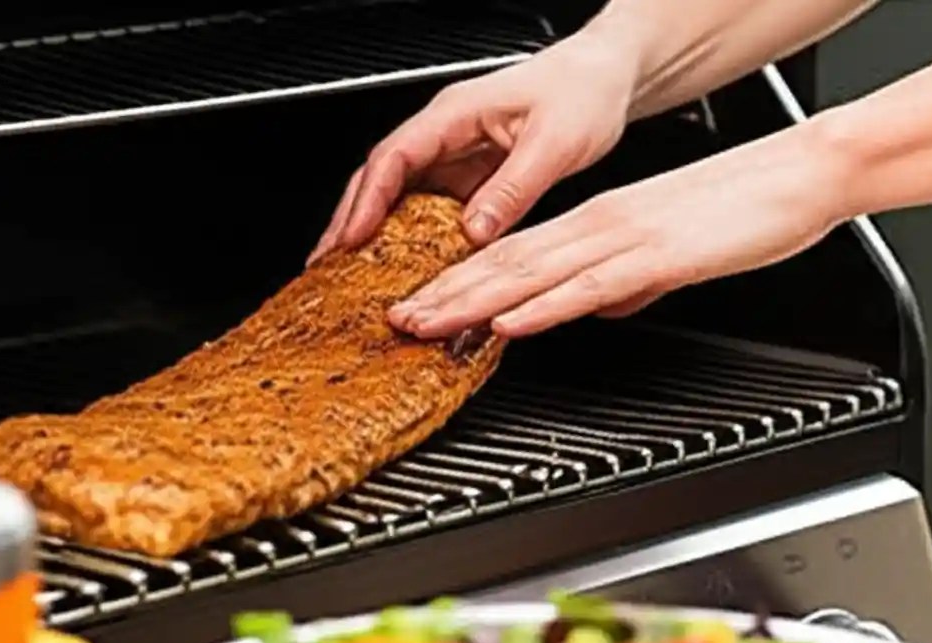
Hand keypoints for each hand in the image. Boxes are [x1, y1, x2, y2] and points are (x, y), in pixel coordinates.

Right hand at [309, 34, 637, 263]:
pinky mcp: (471, 175)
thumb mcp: (554, 144)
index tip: (352, 237)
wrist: (603, 78)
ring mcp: (455, 154)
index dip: (368, 200)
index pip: (394, 156)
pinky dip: (413, 237)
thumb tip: (476, 232)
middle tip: (327, 268)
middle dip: (350, 222)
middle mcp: (447, 133)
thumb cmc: (582, 92)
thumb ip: (514, 189)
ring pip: (401, 196)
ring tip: (352, 275)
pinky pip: (432, 208)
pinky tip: (406, 268)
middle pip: (381, 178)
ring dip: (375, 233)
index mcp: (456, 113)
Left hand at [388, 126, 854, 338]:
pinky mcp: (658, 256)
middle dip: (444, 293)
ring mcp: (625, 238)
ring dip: (471, 302)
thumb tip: (605, 303)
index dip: (461, 281)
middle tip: (395, 319)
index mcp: (600, 222)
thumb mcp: (672, 252)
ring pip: (531, 273)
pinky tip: (508, 324)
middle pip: (505, 262)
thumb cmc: (744, 207)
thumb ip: (632, 279)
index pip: (516, 254)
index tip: (422, 303)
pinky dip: (542, 306)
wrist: (798, 171)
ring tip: (424, 323)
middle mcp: (599, 225)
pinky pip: (588, 286)